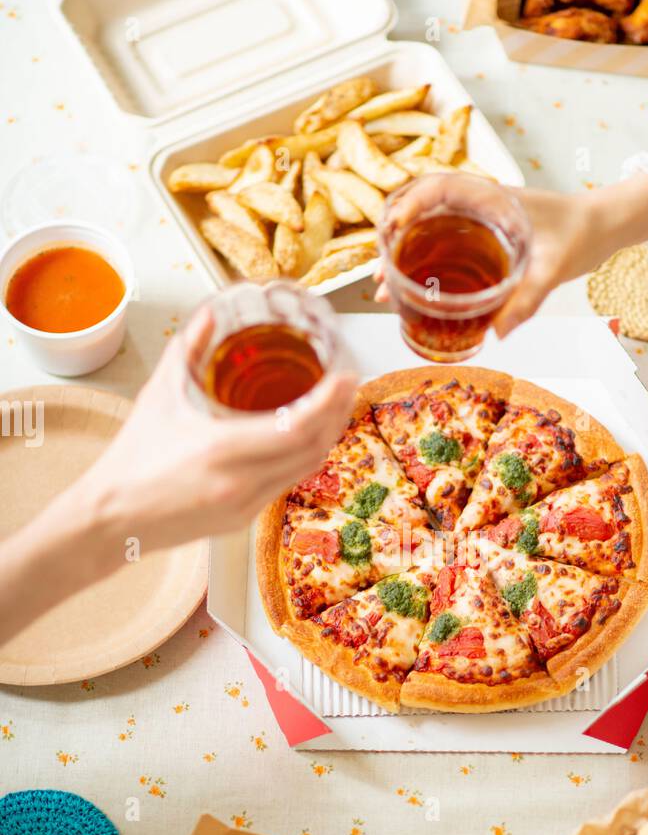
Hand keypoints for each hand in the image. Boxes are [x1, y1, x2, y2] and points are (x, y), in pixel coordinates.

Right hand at [0, 306, 357, 645]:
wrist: (112, 517)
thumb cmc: (133, 458)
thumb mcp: (160, 394)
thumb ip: (190, 348)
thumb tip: (212, 314)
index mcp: (222, 450)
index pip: (296, 428)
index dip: (329, 402)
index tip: (345, 377)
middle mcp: (241, 483)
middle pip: (313, 448)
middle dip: (338, 415)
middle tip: (349, 384)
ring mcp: (246, 505)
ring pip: (306, 469)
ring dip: (327, 437)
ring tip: (336, 407)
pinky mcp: (244, 520)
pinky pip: (287, 483)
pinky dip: (304, 457)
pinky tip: (307, 437)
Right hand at [374, 173, 647, 337]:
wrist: (603, 227)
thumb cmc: (580, 235)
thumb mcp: (554, 268)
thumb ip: (528, 299)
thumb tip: (497, 333)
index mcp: (490, 196)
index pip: (436, 186)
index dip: (407, 206)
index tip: (390, 232)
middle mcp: (478, 204)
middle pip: (419, 211)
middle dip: (392, 241)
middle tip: (379, 277)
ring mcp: (478, 221)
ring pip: (426, 230)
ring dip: (403, 256)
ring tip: (387, 290)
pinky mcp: (483, 239)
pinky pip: (442, 246)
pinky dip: (423, 265)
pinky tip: (416, 293)